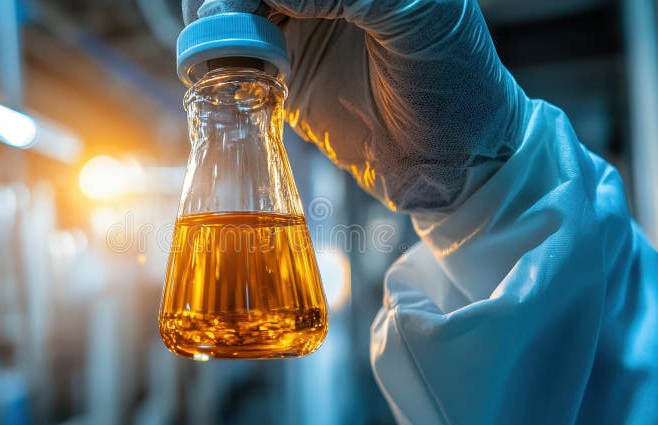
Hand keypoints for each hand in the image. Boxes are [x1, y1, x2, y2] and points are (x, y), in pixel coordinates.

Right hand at [183, 0, 528, 212]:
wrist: (456, 160)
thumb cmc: (458, 82)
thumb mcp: (415, 19)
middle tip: (217, 13)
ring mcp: (303, 32)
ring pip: (236, 11)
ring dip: (215, 20)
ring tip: (215, 39)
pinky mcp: (287, 75)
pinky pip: (239, 56)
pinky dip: (219, 57)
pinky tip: (222, 67)